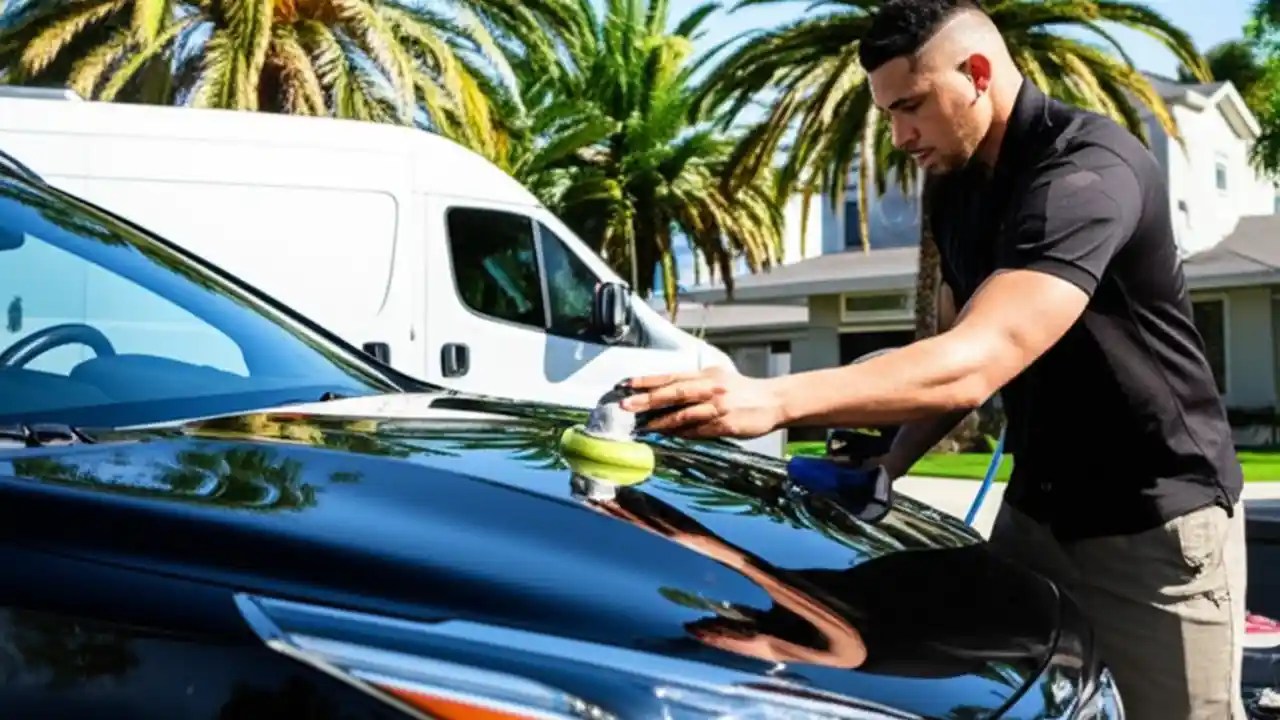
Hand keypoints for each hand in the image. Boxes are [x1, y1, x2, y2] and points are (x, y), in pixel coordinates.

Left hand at [619, 365, 784, 438]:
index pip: (672, 376)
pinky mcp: (727, 425)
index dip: (648, 380)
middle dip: (647, 399)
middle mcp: (711, 388)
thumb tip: (666, 393)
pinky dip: (683, 434)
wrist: (774, 401)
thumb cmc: (742, 391)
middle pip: (674, 392)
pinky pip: (700, 431)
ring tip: (644, 427)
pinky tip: (669, 437)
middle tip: (625, 405)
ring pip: (684, 414)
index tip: (626, 383)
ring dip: (661, 422)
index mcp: (706, 375)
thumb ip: (694, 385)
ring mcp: (719, 407)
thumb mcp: (718, 379)